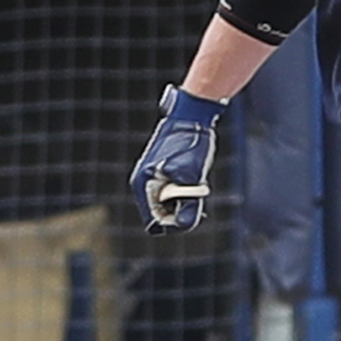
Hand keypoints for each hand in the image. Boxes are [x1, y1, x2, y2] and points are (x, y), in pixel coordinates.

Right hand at [130, 85, 225, 233]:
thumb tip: (186, 225)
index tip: (194, 210)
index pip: (155, 220)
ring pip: (167, 201)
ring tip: (196, 181)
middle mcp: (142, 181)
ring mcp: (151, 174)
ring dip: (184, 199)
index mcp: (143, 185)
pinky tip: (195, 176)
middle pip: (160, 212)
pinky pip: (170, 190)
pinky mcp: (160, 168)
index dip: (175, 222)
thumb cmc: (190, 144)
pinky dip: (184, 190)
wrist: (192, 114)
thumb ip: (188, 204)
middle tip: (198, 194)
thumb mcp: (192, 177)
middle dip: (180, 210)